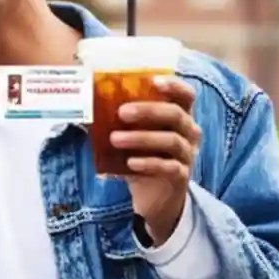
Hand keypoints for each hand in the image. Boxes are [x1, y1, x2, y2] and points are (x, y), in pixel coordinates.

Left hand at [112, 75, 201, 244]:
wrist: (154, 197)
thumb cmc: (143, 156)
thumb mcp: (135, 135)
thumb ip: (123, 119)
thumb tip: (88, 102)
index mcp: (180, 116)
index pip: (187, 95)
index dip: (174, 85)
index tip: (153, 80)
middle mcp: (189, 133)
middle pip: (176, 115)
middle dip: (149, 110)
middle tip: (122, 112)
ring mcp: (187, 155)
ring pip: (171, 141)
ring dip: (141, 138)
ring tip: (115, 139)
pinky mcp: (180, 176)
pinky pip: (168, 167)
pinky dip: (148, 163)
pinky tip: (130, 162)